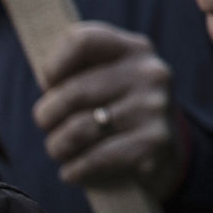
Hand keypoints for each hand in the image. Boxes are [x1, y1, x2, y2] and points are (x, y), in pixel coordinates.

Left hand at [32, 21, 186, 199]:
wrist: (165, 151)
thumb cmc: (118, 109)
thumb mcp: (106, 77)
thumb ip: (77, 69)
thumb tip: (47, 82)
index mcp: (134, 49)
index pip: (81, 41)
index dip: (53, 64)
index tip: (49, 84)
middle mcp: (150, 73)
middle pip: (73, 92)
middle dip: (47, 115)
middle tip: (47, 125)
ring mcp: (155, 109)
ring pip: (79, 129)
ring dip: (57, 146)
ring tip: (59, 150)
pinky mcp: (155, 145)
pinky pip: (95, 159)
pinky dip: (74, 169)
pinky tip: (72, 171)